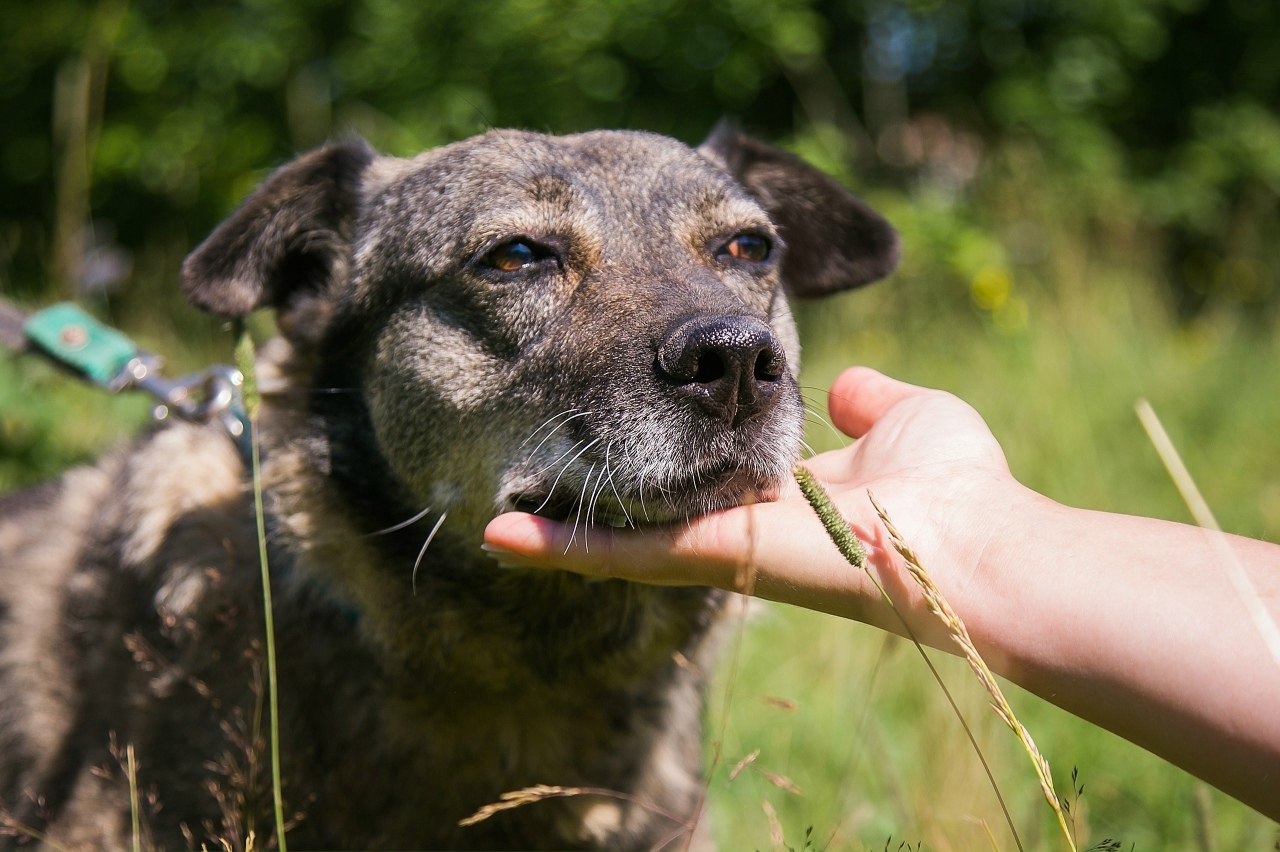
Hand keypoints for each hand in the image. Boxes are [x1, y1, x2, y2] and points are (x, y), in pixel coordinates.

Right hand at [483, 367, 1035, 648]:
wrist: (976, 547)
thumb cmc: (957, 487)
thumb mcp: (908, 417)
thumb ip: (871, 401)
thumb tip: (847, 383)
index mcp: (780, 495)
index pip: (699, 474)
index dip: (658, 442)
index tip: (620, 405)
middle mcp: (739, 525)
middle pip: (644, 509)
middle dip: (587, 486)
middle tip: (524, 461)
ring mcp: (718, 547)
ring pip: (615, 539)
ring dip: (551, 527)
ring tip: (488, 503)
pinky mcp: (710, 557)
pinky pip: (622, 554)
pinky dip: (559, 548)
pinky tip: (498, 535)